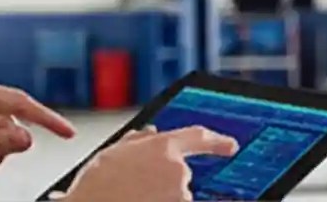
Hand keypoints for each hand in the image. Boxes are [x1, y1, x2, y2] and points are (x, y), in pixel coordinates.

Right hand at [64, 126, 239, 201]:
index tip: (231, 146)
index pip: (199, 137)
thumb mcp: (113, 152)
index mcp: (163, 147)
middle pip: (181, 174)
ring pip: (177, 196)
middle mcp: (177, 170)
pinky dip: (159, 201)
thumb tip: (153, 131)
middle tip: (136, 187)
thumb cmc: (95, 186)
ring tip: (131, 196)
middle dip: (163, 181)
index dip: (217, 141)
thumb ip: (139, 139)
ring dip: (160, 196)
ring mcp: (180, 196)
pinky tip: (138, 199)